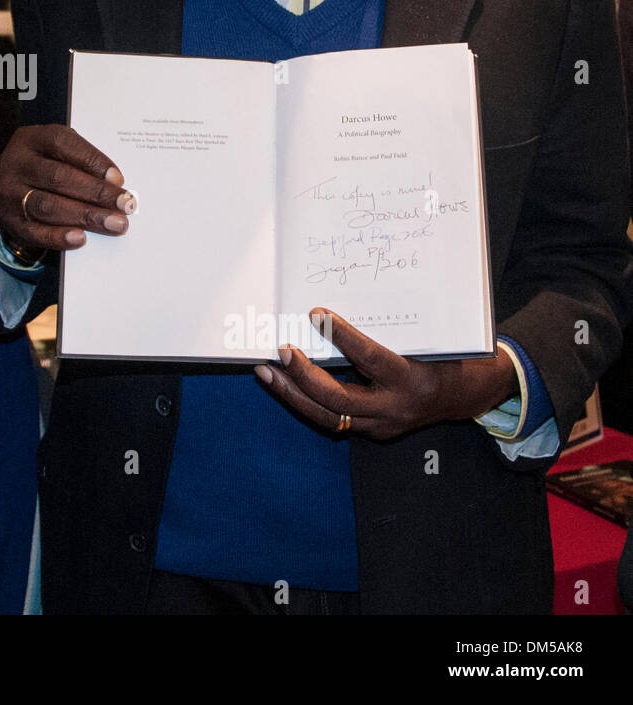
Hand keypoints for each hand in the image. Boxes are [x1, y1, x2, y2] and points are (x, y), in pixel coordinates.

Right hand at [0, 124, 135, 254]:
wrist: (14, 188)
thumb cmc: (48, 165)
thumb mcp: (61, 152)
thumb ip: (83, 162)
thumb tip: (115, 185)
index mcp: (33, 139)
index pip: (64, 144)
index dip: (93, 161)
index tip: (119, 179)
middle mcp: (17, 163)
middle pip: (58, 177)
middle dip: (96, 193)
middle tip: (125, 205)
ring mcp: (9, 193)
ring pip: (48, 205)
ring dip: (85, 216)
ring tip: (114, 224)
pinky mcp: (9, 220)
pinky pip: (34, 232)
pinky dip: (58, 237)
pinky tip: (81, 239)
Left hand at [253, 308, 517, 439]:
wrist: (472, 395)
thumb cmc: (451, 356)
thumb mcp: (429, 339)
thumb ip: (391, 330)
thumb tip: (344, 308)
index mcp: (412, 381)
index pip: (370, 358)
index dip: (342, 336)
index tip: (317, 313)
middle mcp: (394, 409)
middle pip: (337, 399)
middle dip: (303, 376)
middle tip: (281, 350)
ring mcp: (382, 425)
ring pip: (327, 416)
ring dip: (293, 394)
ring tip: (266, 372)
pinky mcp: (373, 430)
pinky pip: (331, 418)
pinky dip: (306, 400)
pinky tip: (284, 383)